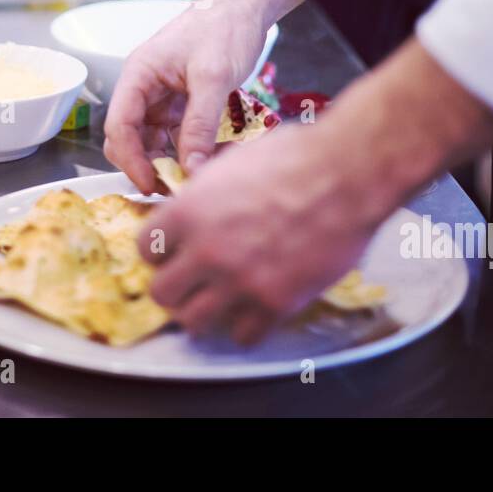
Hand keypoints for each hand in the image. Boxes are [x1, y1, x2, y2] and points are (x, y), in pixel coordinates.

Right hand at [103, 0, 267, 192]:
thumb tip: (192, 169)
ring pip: (152, 142)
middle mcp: (143, 88)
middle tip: (175, 187)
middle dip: (146, 165)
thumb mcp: (213, 77)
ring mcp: (161, 97)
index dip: (131, 160)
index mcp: (138, 75)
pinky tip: (210, 159)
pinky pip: (176, 136)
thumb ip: (200, 124)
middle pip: (128, 139)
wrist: (245, 6)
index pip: (119, 126)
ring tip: (197, 176)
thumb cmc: (224, 27)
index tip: (152, 185)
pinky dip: (189, 150)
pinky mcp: (180, 103)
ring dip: (169, 161)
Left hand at [140, 120, 395, 343]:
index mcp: (190, 210)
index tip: (172, 250)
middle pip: (162, 293)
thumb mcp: (234, 161)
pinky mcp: (276, 303)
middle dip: (175, 287)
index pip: (146, 248)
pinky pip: (243, 336)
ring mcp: (240, 281)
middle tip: (192, 280)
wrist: (347, 174)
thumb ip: (206, 191)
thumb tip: (197, 199)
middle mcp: (207, 251)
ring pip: (194, 322)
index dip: (160, 249)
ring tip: (218, 301)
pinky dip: (245, 327)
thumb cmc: (296, 155)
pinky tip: (255, 310)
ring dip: (204, 312)